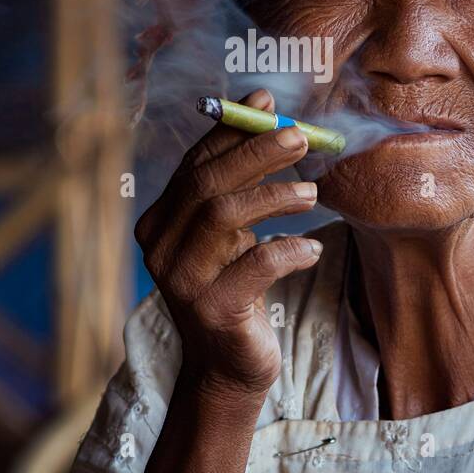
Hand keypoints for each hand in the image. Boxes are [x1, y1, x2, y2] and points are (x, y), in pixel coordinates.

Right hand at [134, 88, 321, 400]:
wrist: (228, 368)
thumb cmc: (236, 288)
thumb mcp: (231, 234)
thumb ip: (238, 179)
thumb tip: (263, 108)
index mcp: (159, 222)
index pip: (194, 165)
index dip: (231, 131)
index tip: (268, 104)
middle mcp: (161, 248)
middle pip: (207, 184)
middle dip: (256, 153)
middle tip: (299, 137)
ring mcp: (182, 281)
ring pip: (224, 216)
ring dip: (274, 196)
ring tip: (313, 194)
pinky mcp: (212, 310)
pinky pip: (256, 265)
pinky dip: (289, 249)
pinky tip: (312, 247)